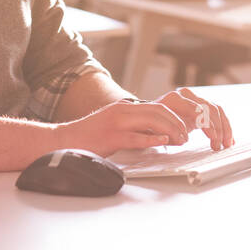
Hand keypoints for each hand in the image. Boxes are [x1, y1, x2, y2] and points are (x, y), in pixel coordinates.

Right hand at [55, 99, 191, 156]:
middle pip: (158, 111)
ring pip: (150, 121)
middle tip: (186, 135)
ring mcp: (116, 123)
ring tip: (179, 140)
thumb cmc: (90, 136)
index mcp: (124, 108)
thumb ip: (133, 125)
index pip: (157, 107)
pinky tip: (162, 142)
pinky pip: (135, 137)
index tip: (184, 127)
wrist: (64, 139)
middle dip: (176, 122)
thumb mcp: (114, 124)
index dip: (174, 116)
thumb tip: (157, 133)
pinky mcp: (110, 137)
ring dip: (169, 130)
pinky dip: (151, 139)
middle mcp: (122, 111)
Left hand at [151, 87, 233, 150]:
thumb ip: (169, 133)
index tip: (213, 138)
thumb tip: (183, 139)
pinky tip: (229, 139)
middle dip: (218, 129)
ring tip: (227, 144)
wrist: (154, 117)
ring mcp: (196, 99)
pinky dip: (225, 126)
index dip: (207, 124)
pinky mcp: (202, 105)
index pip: (196, 109)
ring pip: (217, 111)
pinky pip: (218, 113)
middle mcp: (187, 95)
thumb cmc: (155, 125)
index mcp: (175, 99)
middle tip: (220, 145)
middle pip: (210, 109)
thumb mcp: (158, 130)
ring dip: (224, 128)